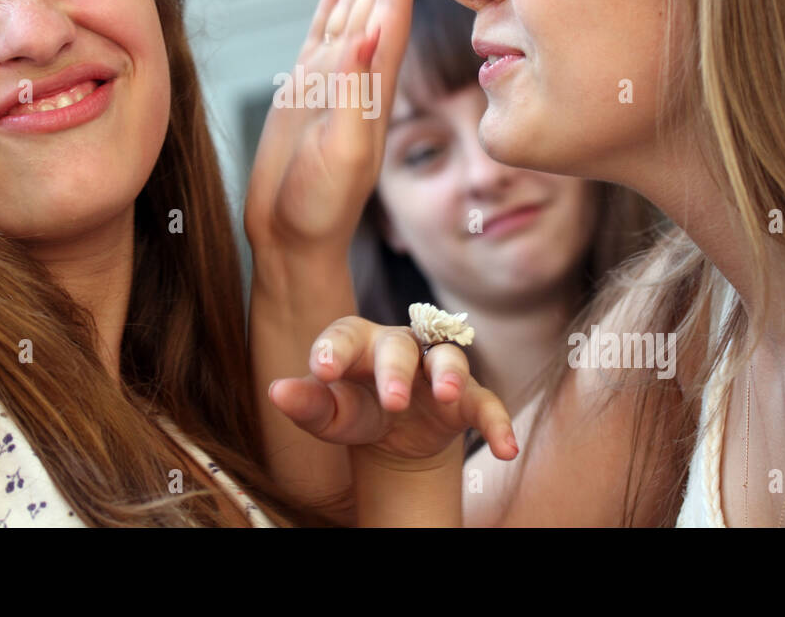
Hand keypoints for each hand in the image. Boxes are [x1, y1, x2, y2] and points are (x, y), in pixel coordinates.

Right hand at [244, 0, 420, 256]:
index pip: (391, 11)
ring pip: (354, 13)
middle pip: (378, 1)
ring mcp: (332, 83)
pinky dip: (334, 7)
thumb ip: (355, 95)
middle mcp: (358, 77)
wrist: (294, 240)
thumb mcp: (341, 154)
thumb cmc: (318, 208)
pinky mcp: (306, 93)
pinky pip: (324, 37)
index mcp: (372, 86)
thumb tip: (369, 33)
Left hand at [268, 315, 519, 463]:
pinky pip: (485, 403)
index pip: (344, 335)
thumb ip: (307, 404)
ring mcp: (436, 369)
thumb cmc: (355, 410)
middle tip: (391, 400)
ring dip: (448, 374)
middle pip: (399, 345)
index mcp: (358, 342)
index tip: (322, 369)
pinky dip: (497, 423)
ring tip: (445, 394)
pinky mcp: (466, 397)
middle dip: (395, 370)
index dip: (334, 349)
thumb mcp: (330, 414)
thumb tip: (277, 392)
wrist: (395, 434)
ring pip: (447, 357)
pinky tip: (507, 449)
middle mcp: (401, 345)